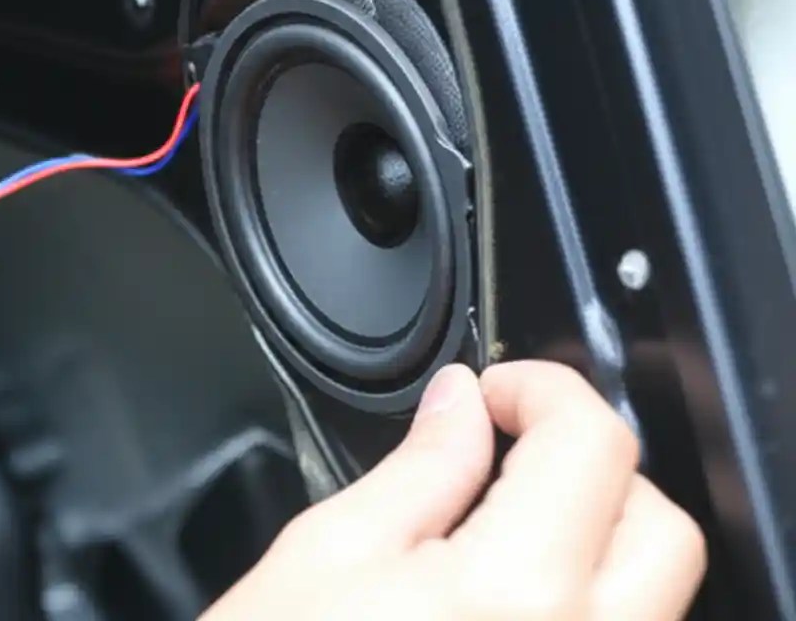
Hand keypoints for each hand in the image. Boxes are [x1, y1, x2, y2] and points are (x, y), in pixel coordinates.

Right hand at [202, 361, 706, 620]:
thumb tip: (461, 402)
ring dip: (596, 538)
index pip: (594, 448)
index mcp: (512, 594)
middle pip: (661, 529)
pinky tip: (502, 597)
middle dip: (594, 467)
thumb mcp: (328, 552)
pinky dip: (581, 600)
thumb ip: (419, 470)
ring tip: (500, 528)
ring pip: (654, 599)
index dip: (546, 390)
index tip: (497, 393)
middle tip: (511, 452)